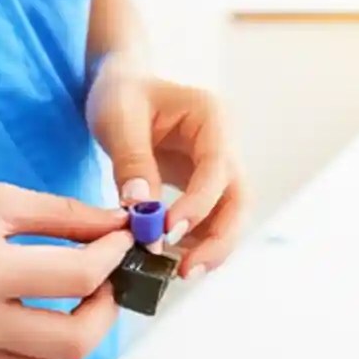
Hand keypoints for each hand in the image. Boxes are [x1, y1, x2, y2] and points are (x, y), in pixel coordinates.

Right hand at [0, 180, 132, 358]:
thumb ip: (65, 216)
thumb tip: (118, 226)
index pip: (78, 279)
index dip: (113, 258)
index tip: (122, 243)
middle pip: (73, 342)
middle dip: (106, 310)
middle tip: (106, 283)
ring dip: (75, 344)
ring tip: (74, 307)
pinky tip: (39, 328)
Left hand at [91, 68, 248, 278]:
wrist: (124, 86)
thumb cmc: (123, 92)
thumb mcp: (119, 117)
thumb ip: (131, 161)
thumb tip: (140, 210)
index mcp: (213, 118)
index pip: (218, 169)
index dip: (198, 205)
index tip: (167, 231)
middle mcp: (225, 146)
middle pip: (239, 200)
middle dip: (219, 239)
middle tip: (189, 270)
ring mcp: (218, 169)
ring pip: (230, 216)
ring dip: (211, 247)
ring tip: (179, 272)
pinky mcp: (203, 187)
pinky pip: (209, 220)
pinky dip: (195, 243)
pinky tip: (171, 258)